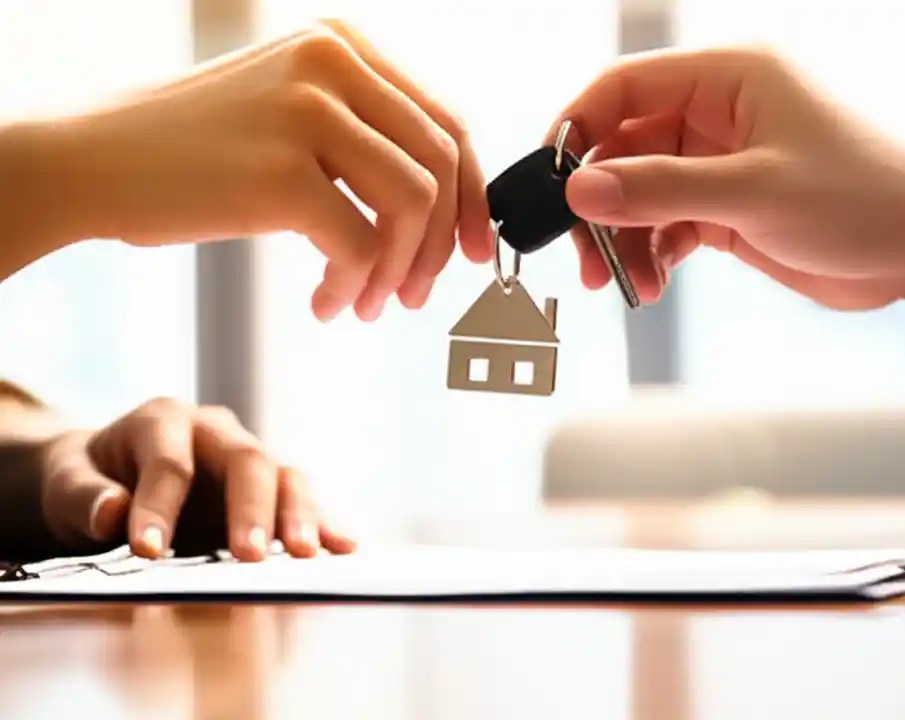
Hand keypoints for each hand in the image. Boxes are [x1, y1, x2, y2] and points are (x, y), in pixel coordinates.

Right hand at [16, 19, 490, 321]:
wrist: (91, 161)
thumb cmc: (197, 152)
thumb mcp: (292, 114)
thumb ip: (367, 138)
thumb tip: (455, 210)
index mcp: (344, 45)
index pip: (447, 125)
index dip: (473, 198)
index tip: (475, 255)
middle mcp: (333, 62)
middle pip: (442, 165)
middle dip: (441, 245)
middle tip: (415, 296)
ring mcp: (306, 112)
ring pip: (414, 205)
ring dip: (399, 270)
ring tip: (365, 304)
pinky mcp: (280, 172)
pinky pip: (361, 244)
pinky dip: (354, 286)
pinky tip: (325, 304)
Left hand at [36, 397, 355, 560]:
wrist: (112, 476)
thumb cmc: (89, 480)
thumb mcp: (65, 483)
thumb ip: (82, 496)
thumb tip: (112, 514)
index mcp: (162, 420)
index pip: (169, 463)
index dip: (160, 507)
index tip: (148, 552)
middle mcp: (216, 431)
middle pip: (246, 460)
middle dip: (251, 509)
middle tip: (251, 555)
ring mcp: (249, 458)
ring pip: (285, 476)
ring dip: (298, 516)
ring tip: (305, 555)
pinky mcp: (269, 491)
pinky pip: (303, 501)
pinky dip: (323, 523)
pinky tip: (343, 546)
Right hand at [547, 46, 904, 324]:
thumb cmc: (862, 199)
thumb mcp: (754, 193)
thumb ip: (661, 190)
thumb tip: (579, 189)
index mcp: (730, 76)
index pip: (626, 85)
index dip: (578, 128)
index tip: (548, 179)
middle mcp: (722, 111)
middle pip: (626, 144)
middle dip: (600, 199)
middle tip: (581, 251)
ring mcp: (726, 160)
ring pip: (644, 190)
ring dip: (625, 235)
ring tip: (619, 281)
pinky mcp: (733, 206)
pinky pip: (671, 222)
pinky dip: (654, 251)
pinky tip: (649, 283)